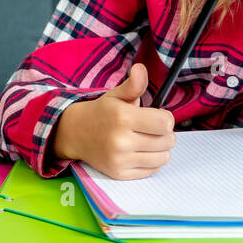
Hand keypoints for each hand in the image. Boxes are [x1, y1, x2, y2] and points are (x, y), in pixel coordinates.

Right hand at [52, 63, 174, 179]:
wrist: (76, 133)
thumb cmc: (102, 112)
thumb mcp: (116, 95)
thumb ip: (133, 84)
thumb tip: (140, 68)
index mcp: (122, 117)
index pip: (165, 123)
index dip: (166, 118)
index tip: (158, 116)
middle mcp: (120, 141)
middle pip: (167, 141)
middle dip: (165, 134)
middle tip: (152, 129)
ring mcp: (120, 160)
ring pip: (163, 158)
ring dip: (161, 149)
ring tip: (149, 141)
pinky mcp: (119, 174)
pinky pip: (152, 170)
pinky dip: (151, 162)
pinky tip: (141, 152)